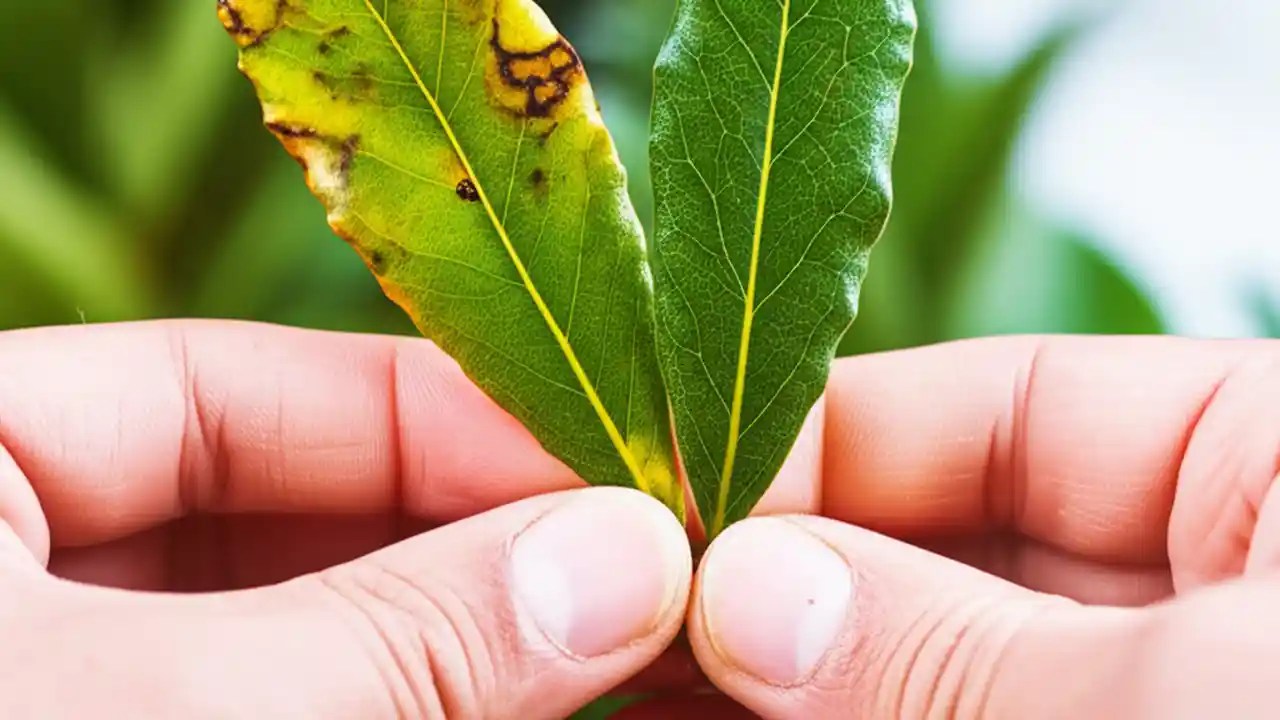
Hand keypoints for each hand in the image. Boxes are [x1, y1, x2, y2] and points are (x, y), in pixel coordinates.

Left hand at [0, 321, 696, 718]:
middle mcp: (11, 563)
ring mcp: (69, 677)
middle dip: (465, 544)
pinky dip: (412, 704)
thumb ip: (398, 632)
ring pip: (302, 633)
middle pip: (284, 513)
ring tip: (612, 642)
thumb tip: (628, 560)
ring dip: (460, 641)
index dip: (429, 413)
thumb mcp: (168, 715)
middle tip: (633, 568)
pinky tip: (532, 706)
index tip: (599, 464)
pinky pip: (283, 709)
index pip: (219, 384)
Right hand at [678, 336, 1279, 718]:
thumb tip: (748, 595)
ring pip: (930, 657)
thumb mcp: (1190, 702)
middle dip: (783, 582)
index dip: (822, 439)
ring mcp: (1158, 681)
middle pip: (945, 539)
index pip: (1014, 401)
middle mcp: (1215, 570)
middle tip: (636, 613)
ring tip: (644, 683)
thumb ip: (954, 647)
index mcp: (1273, 463)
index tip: (682, 501)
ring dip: (782, 677)